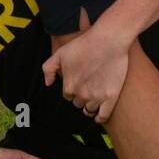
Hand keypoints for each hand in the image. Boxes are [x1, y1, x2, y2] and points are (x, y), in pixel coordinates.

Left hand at [42, 8, 130, 122]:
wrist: (108, 40)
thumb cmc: (84, 44)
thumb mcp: (60, 53)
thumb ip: (49, 68)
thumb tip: (48, 83)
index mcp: (69, 86)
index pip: (68, 95)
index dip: (73, 88)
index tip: (79, 82)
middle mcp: (81, 95)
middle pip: (78, 102)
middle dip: (81, 95)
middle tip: (88, 85)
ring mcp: (96, 97)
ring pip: (89, 109)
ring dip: (90, 104)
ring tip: (95, 96)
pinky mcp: (111, 97)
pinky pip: (103, 116)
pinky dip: (100, 117)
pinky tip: (99, 115)